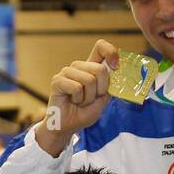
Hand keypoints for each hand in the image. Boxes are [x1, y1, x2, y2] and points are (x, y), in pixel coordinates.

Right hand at [35, 39, 119, 156]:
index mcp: (90, 67)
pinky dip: (79, 99)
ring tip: (81, 102)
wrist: (69, 126)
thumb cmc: (84, 112)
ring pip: (89, 80)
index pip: (100, 46)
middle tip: (92, 99)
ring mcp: (66, 72)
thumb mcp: (103, 97)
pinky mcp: (57, 81)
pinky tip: (72, 102)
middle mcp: (78, 66)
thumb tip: (115, 68)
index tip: (115, 66)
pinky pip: (76, 87)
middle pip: (100, 68)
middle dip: (101, 89)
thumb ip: (109, 83)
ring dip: (89, 97)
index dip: (111, 52)